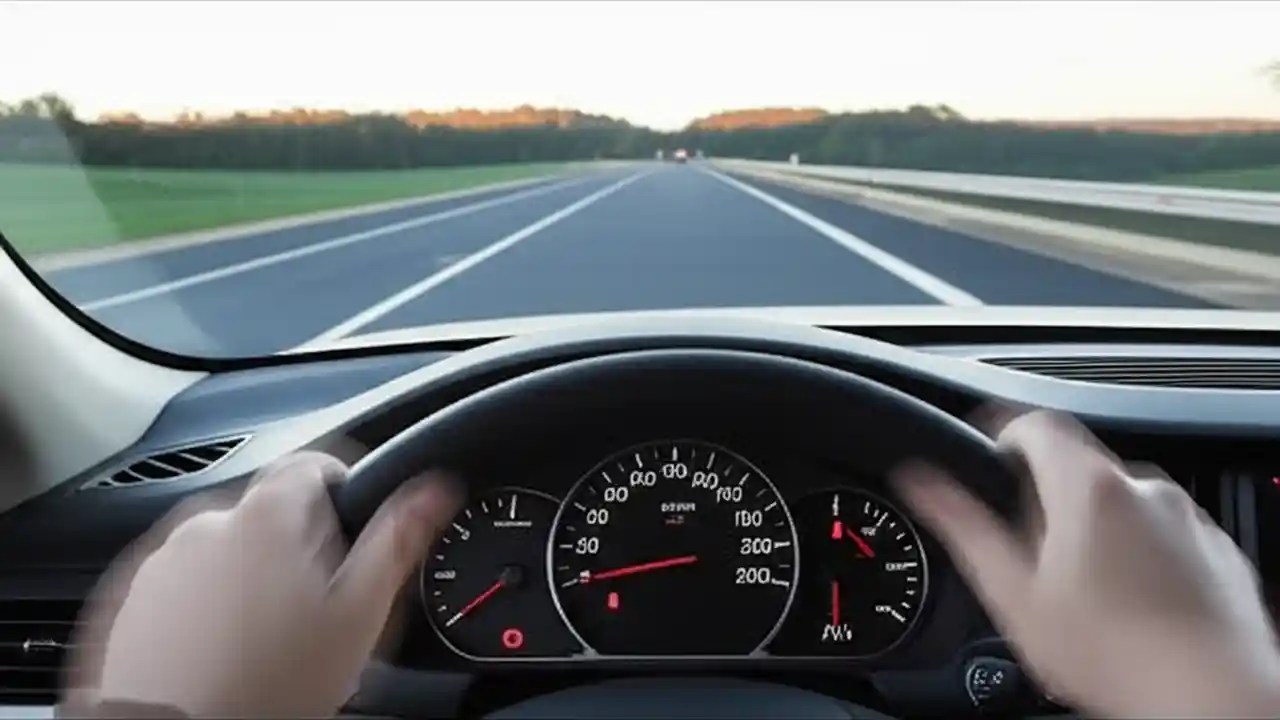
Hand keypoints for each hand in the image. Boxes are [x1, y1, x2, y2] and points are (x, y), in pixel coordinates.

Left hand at [61, 452, 461, 717]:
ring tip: (266, 639)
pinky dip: (204, 604)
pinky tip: (224, 649)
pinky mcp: (129, 597)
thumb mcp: (358, 615)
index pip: (316, 463)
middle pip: (272, 513)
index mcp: (269, 514)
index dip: (346, 494)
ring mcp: (160, 559)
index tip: (354, 537)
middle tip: (316, 609)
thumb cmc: (271, 688)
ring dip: (249, 575)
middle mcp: (206, 521)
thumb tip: (437, 488)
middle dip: (298, 548)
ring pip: (226, 548)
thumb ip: (398, 539)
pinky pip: (182, 582)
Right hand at [895, 410, 1279, 717]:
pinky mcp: (1216, 550)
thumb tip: (917, 480)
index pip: (1034, 424)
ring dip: (1096, 533)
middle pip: (1076, 468)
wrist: (1210, 699)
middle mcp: (1143, 488)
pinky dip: (1140, 558)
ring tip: (1083, 596)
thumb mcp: (1012, 592)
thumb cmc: (1112, 654)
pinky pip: (1164, 537)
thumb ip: (962, 525)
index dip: (1001, 435)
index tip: (986, 456)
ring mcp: (1187, 519)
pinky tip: (1128, 607)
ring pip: (1121, 506)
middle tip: (1029, 557)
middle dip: (1047, 501)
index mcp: (1087, 486)